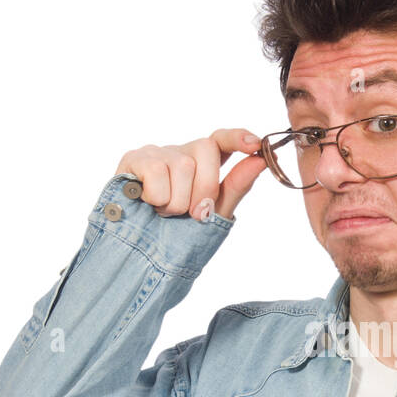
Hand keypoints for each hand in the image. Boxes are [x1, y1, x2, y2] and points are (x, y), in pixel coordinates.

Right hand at [114, 128, 265, 220]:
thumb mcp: (214, 213)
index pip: (222, 139)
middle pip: (205, 150)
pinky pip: (156, 171)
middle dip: (205, 188)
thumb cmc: (178, 235)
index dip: (238, 137)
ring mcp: (157, 153)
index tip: (256, 145)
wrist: (141, 258)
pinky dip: (157, 197)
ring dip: (177, 201)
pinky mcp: (134, 158)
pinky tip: (147, 204)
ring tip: (164, 212)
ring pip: (182, 165)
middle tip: (192, 213)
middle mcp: (181, 153)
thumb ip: (237, 186)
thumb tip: (262, 160)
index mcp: (203, 164)